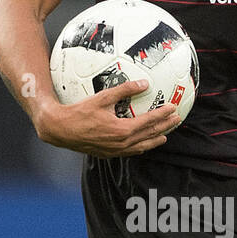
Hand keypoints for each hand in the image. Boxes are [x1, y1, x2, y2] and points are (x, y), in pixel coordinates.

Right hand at [37, 80, 181, 156]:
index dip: (163, 114)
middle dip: (165, 127)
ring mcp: (116, 151)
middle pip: (150, 135)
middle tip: (176, 119)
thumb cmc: (79, 112)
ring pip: (142, 147)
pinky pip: (131, 152)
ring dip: (155, 140)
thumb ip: (124, 89)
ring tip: (165, 135)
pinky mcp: (109, 154)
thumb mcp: (102, 98)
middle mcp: (122, 143)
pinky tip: (143, 144)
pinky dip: (141, 147)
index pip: (150, 121)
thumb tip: (144, 83)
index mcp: (123, 130)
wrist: (60, 130)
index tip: (173, 107)